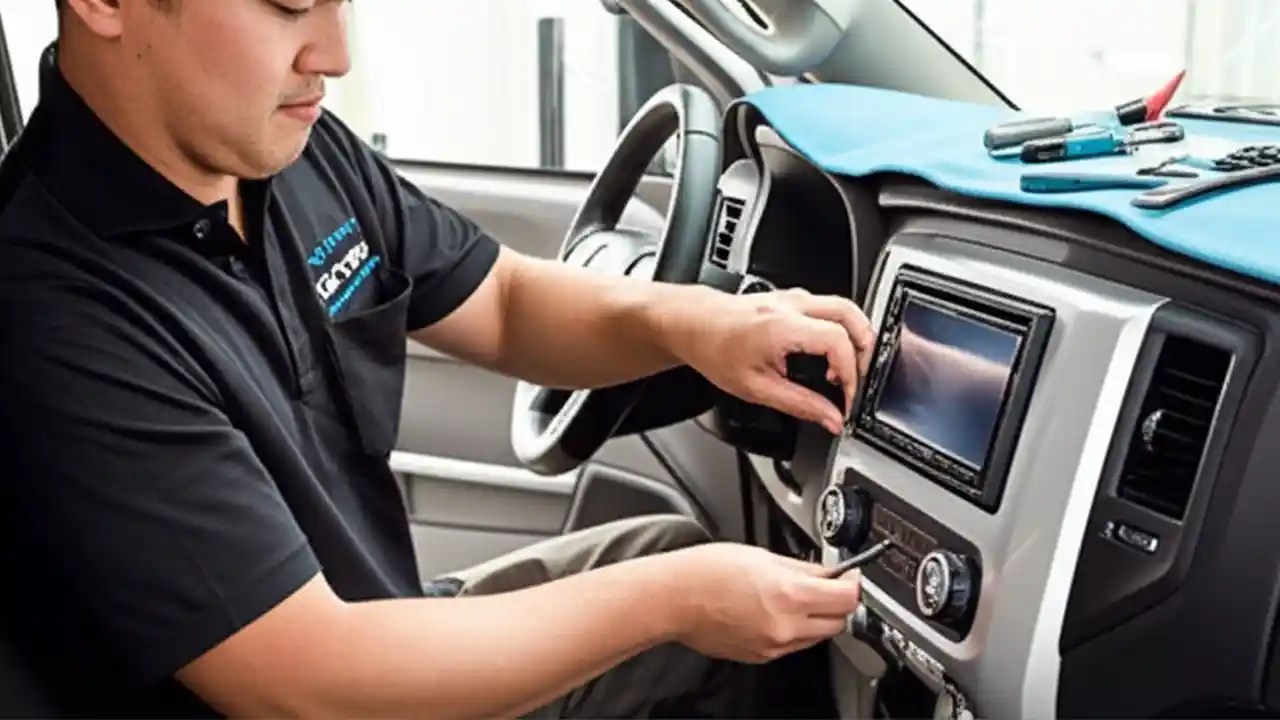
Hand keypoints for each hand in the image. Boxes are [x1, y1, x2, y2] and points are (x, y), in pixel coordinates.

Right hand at [662, 542, 861, 663]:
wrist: (674, 599)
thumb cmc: (707, 571)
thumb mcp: (762, 556)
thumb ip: (803, 568)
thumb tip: (829, 573)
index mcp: (789, 596)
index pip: (847, 598)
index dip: (853, 584)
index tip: (849, 576)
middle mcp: (786, 626)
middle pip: (838, 621)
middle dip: (836, 602)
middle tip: (825, 584)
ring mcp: (774, 645)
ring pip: (817, 636)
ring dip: (816, 617)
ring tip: (792, 595)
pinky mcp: (762, 656)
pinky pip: (793, 645)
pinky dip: (793, 629)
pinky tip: (773, 610)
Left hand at [666, 287, 874, 433]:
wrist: (692, 323)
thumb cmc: (713, 350)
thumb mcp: (755, 388)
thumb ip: (799, 405)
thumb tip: (830, 418)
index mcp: (782, 327)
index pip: (838, 343)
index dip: (850, 375)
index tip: (845, 398)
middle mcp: (792, 305)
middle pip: (852, 316)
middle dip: (864, 350)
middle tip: (857, 379)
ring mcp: (793, 297)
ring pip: (844, 307)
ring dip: (854, 337)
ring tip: (845, 368)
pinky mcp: (791, 298)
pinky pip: (828, 308)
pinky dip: (839, 329)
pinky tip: (828, 353)